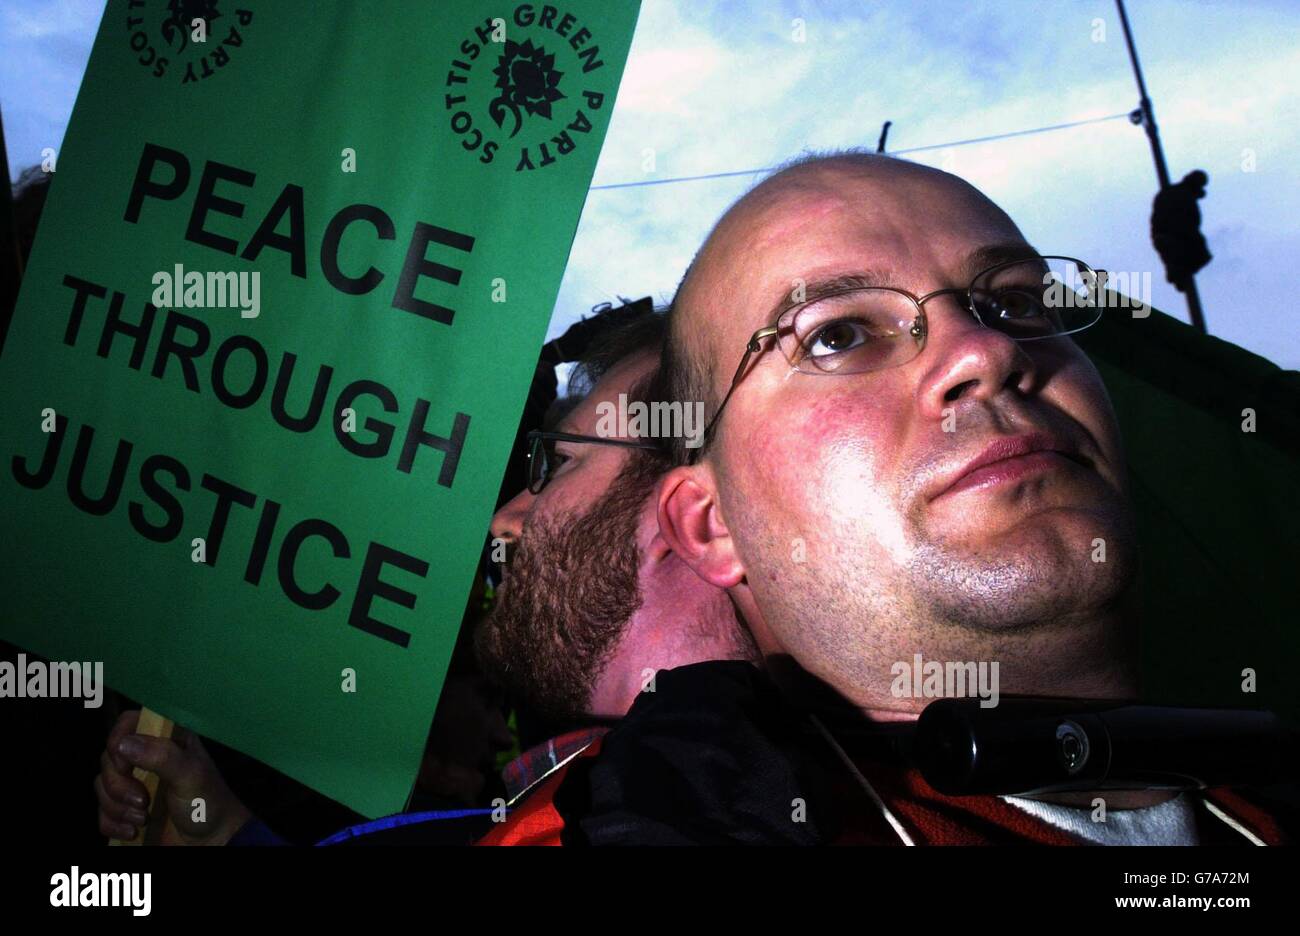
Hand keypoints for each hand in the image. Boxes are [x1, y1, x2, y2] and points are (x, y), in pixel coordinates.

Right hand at [95, 710, 252, 844]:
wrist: (209, 841)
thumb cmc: (207, 802)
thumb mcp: (191, 775)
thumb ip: (162, 756)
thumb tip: (123, 744)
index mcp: (166, 739)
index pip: (129, 723)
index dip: (118, 740)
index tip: (125, 765)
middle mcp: (147, 757)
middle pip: (108, 758)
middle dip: (119, 786)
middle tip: (143, 801)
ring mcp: (135, 783)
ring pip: (102, 786)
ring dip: (117, 808)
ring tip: (143, 819)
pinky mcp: (126, 808)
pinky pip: (102, 812)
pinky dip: (113, 824)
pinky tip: (133, 831)